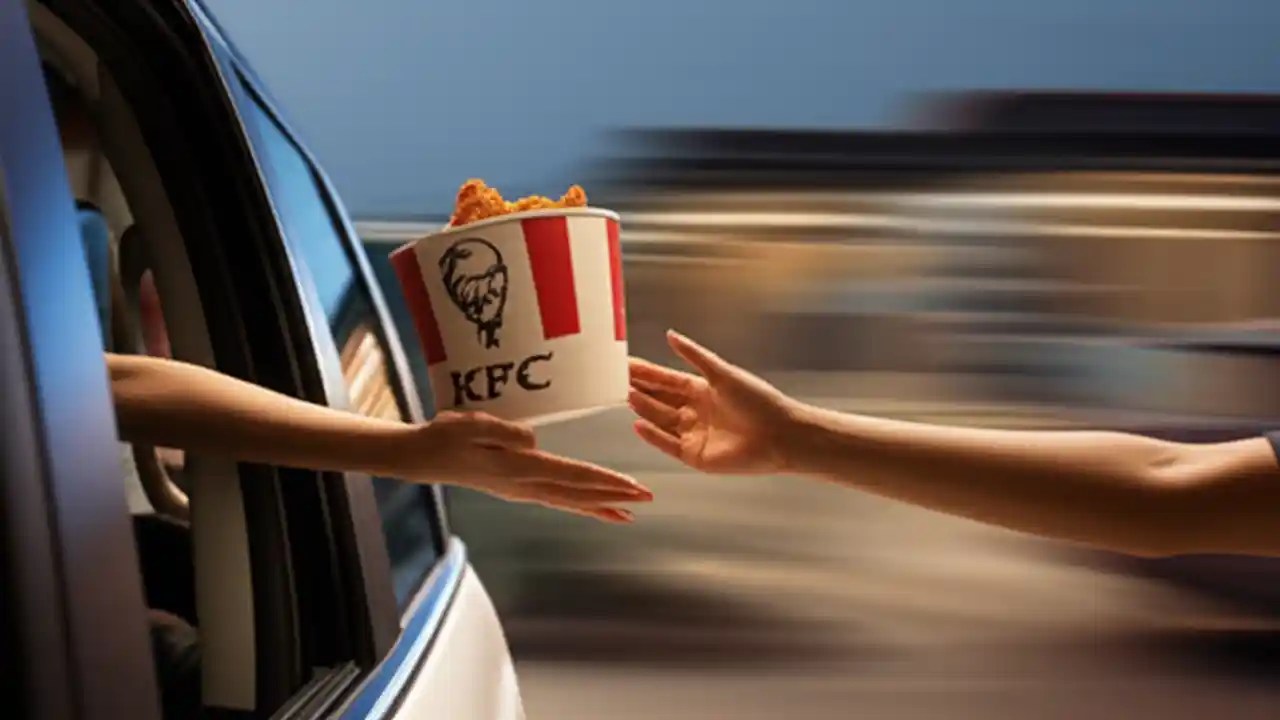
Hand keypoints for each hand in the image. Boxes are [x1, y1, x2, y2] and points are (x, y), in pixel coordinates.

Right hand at [404, 411, 652, 522]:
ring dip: (600, 505)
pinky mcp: (518, 487)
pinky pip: (558, 498)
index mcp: (520, 466)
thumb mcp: (472, 424)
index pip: (572, 475)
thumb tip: (533, 438)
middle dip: (613, 496)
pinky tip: (592, 506)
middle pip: (578, 492)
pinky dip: (580, 503)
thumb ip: (503, 431)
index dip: (604, 480)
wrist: (424, 456)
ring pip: (570, 500)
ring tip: (628, 513)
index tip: (632, 486)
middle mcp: (526, 484)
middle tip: (646, 500)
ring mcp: (522, 489)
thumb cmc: (448, 435)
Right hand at [628, 331, 803, 474]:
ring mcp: (693, 435)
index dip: (646, 373)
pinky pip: (668, 445)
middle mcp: (694, 412)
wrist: (782, 435)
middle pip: (659, 399)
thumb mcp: (723, 373)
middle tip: (615, 380)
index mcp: (701, 390)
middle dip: (639, 389)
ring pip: (661, 420)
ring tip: (625, 396)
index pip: (666, 380)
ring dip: (644, 409)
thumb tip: (671, 335)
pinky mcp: (695, 456)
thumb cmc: (759, 401)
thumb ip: (695, 356)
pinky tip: (638, 425)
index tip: (624, 364)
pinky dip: (653, 435)